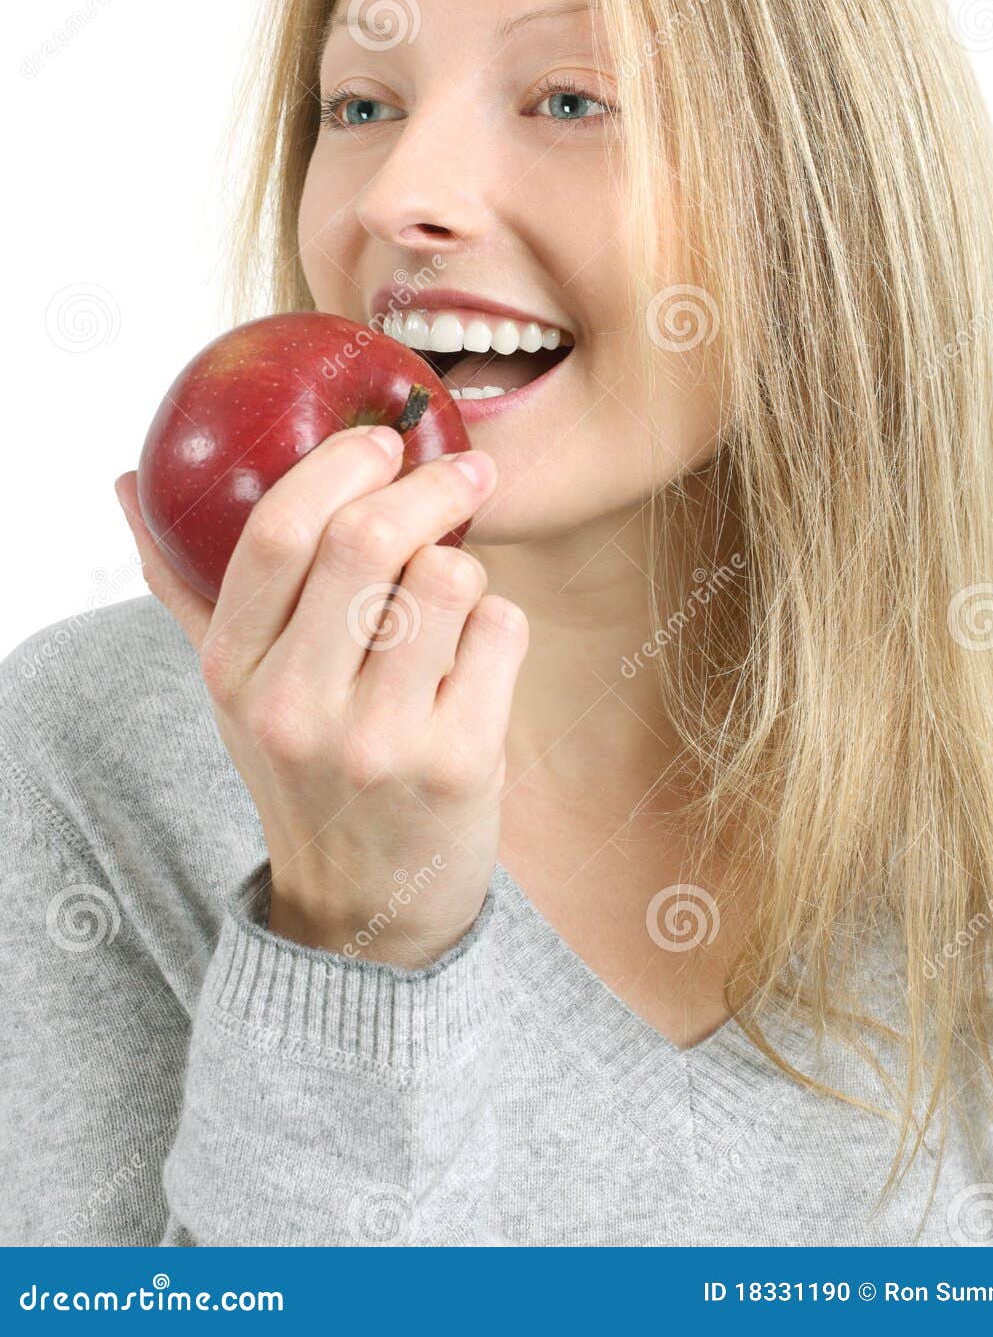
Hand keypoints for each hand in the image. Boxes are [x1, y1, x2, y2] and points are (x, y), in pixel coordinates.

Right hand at [114, 426, 528, 966]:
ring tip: (455, 595)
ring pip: (449, 577)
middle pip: (369, 539)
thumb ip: (188, 586)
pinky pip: (502, 630)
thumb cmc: (305, 768)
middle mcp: (296, 705)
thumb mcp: (236, 688)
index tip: (383, 442)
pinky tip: (476, 657)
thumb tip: (130, 484)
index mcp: (234, 670)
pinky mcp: (459, 763)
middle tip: (467, 470)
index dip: (340, 464)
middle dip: (430, 485)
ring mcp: (379, 739)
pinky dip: (499, 623)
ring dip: (466, 564)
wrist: (362, 909)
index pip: (279, 532)